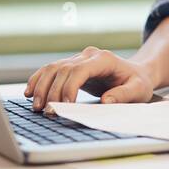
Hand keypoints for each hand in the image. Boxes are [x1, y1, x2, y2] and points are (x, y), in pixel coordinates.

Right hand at [24, 46, 157, 111]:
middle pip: (63, 70)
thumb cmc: (138, 83)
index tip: (63, 106)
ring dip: (41, 86)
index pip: (79, 70)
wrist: (137, 73)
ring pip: (53, 68)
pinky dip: (39, 80)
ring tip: (36, 106)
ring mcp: (78, 59)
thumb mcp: (138, 90)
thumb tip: (105, 101)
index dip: (68, 87)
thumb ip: (123, 95)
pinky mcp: (72, 66)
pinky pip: (51, 70)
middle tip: (47, 112)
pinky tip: (29, 92)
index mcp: (104, 59)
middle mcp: (89, 55)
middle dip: (52, 91)